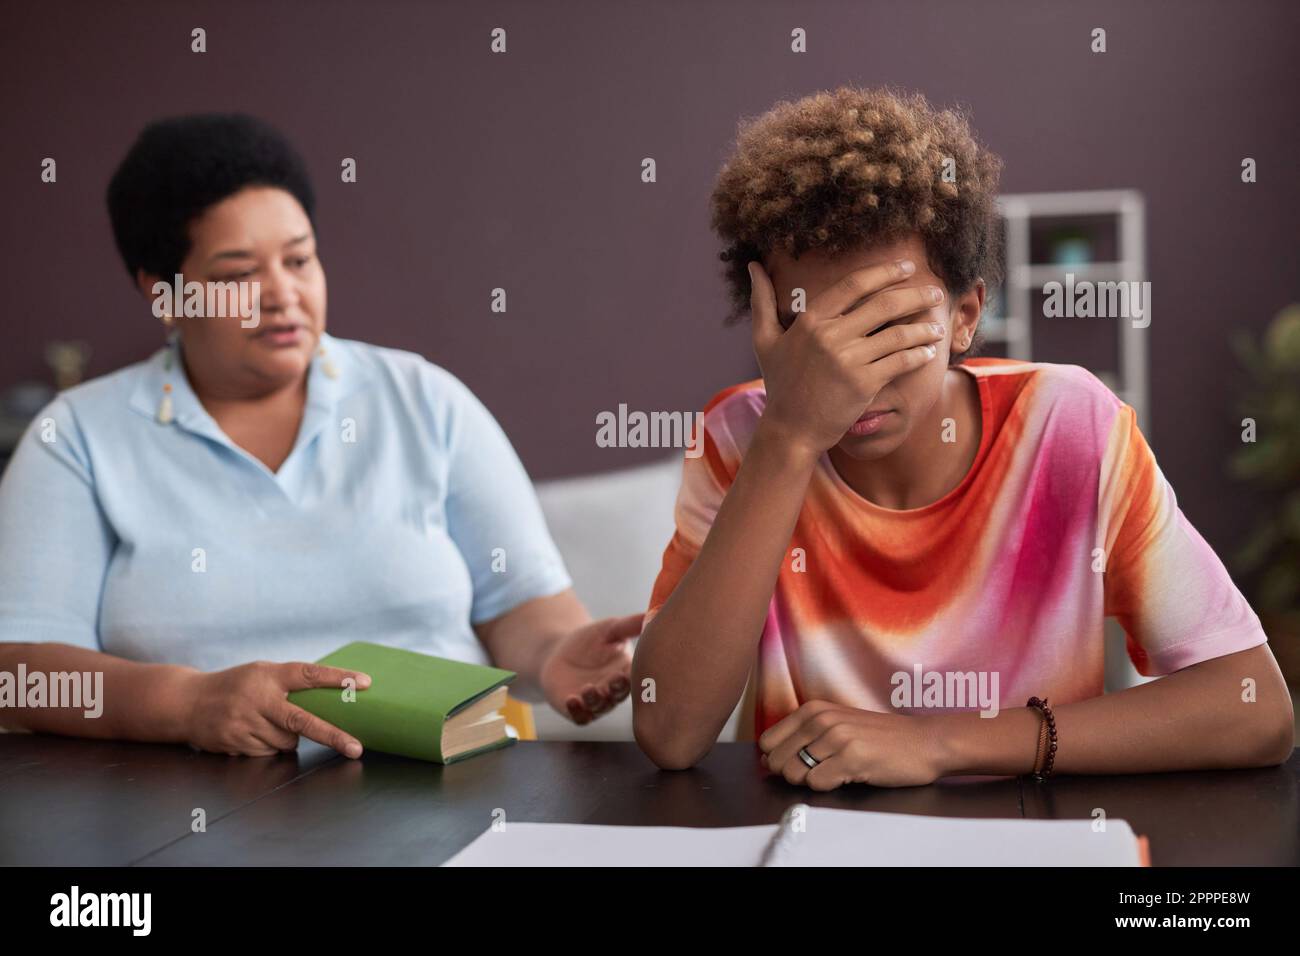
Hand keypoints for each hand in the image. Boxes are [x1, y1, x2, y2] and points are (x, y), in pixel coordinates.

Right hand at [182, 660, 371, 757]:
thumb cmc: (235, 685)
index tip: (364, 683)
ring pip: (287, 741)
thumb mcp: (261, 673)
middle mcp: (259, 698)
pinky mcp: (237, 743)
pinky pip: (269, 752)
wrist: (186, 702)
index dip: (338, 678)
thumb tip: (330, 697)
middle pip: (303, 721)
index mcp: (269, 674)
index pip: (309, 674)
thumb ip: (289, 684)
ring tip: (268, 723)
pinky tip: (253, 733)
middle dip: (332, 735)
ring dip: (288, 737)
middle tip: (356, 748)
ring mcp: (246, 722)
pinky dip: (269, 746)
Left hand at [540, 613, 642, 723]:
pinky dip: (577, 711)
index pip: (635, 677)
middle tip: (614, 680)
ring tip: (588, 688)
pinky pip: (580, 717)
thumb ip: (631, 624)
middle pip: (620, 694)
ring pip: (600, 707)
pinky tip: (572, 699)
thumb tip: (653, 613)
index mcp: (627, 672)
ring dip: (596, 700)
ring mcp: (596, 703)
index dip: (633, 676)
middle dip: (617, 689)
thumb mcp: (611, 629)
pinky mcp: (577, 710)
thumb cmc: (589, 640)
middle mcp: (615, 691)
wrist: (558, 653)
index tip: (630, 670)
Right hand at [748, 258, 945, 453]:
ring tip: (938, 325)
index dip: (885, 272)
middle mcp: (830, 335)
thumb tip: (753, 267)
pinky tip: (928, 351)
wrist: (790, 430)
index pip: (854, 285)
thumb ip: (761, 302)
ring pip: (898, 334)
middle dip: (915, 295)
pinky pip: (900, 361)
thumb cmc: (780, 384)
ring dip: (924, 327)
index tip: (906, 267)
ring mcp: (848, 359)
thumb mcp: (764, 340)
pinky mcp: (864, 383)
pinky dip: (919, 354)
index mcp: (810, 320)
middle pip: (884, 304)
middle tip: (935, 292)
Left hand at [758, 700, 946, 789]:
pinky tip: (847, 776)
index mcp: (813, 709)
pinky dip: (828, 786)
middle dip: (790, 773)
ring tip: (834, 772)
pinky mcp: (851, 758)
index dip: (777, 759)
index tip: (797, 762)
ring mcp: (836, 737)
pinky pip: (817, 783)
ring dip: (810, 781)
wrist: (924, 742)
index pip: (767, 741)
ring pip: (794, 773)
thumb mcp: (837, 723)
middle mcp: (821, 719)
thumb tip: (768, 758)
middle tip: (817, 771)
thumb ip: (804, 734)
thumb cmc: (880, 737)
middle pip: (776, 760)